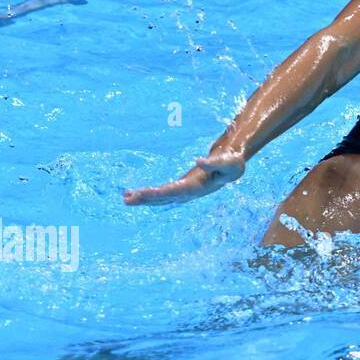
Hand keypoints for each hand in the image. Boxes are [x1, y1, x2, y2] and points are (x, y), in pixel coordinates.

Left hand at [123, 148, 246, 205]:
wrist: (234, 167)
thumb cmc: (233, 163)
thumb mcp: (229, 162)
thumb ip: (215, 162)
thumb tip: (198, 160)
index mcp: (197, 187)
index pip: (174, 191)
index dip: (158, 193)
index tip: (142, 193)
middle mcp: (189, 193)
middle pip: (164, 198)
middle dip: (146, 199)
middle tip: (127, 200)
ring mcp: (184, 192)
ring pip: (160, 199)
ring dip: (143, 199)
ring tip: (125, 199)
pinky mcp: (181, 188)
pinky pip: (161, 194)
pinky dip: (147, 195)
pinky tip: (133, 193)